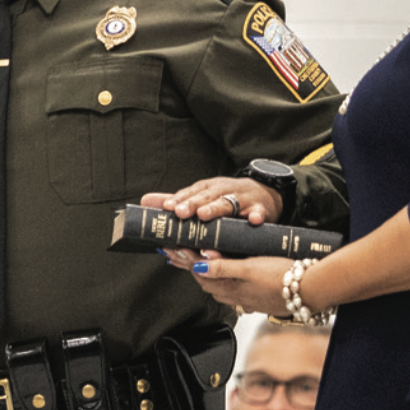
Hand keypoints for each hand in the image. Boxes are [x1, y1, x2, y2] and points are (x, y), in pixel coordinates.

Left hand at [142, 176, 281, 225]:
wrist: (264, 193)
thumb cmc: (228, 197)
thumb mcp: (202, 196)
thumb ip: (177, 201)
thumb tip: (145, 201)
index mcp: (208, 188)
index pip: (191, 193)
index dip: (178, 200)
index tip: (166, 207)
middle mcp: (224, 191)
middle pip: (206, 197)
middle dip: (193, 203)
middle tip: (181, 212)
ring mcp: (243, 199)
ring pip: (229, 203)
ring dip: (216, 208)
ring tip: (204, 215)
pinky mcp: (261, 208)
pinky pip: (259, 212)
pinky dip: (257, 215)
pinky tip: (252, 221)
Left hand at [179, 255, 294, 317]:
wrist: (312, 290)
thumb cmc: (283, 277)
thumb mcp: (250, 268)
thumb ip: (223, 268)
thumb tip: (197, 266)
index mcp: (231, 287)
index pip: (199, 273)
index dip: (184, 259)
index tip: (173, 247)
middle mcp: (236, 296)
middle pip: (205, 280)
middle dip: (189, 265)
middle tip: (176, 252)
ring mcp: (246, 298)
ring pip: (217, 285)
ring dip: (204, 272)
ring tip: (193, 261)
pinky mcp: (257, 298)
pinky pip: (231, 289)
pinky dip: (221, 279)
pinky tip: (224, 275)